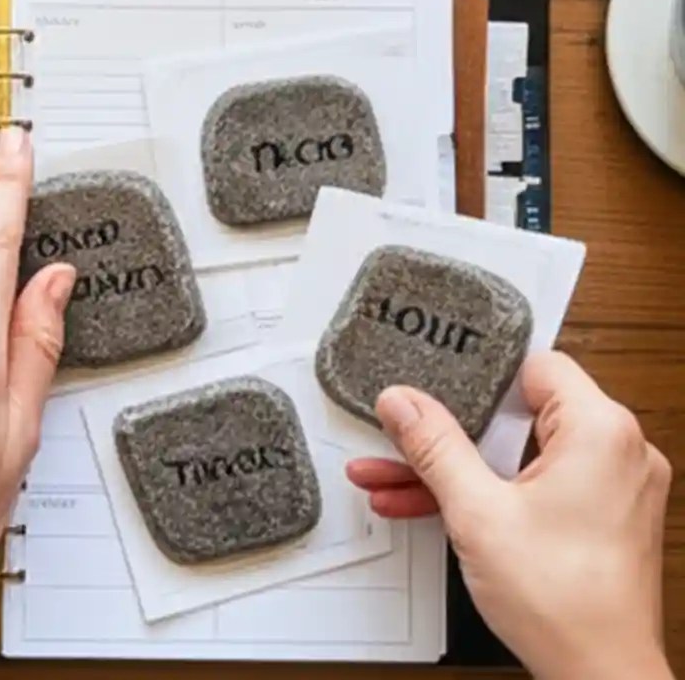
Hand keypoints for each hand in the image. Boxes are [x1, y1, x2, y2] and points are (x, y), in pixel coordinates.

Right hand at [347, 351, 672, 679]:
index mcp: (600, 432)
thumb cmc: (564, 602)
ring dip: (460, 469)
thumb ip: (434, 447)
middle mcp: (619, 452)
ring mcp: (614, 486)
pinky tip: (433, 506)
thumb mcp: (475, 512)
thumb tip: (402, 402)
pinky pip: (537, 486)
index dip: (481, 375)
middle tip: (404, 438)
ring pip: (520, 456)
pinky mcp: (603, 516)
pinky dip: (491, 493)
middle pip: (520, 416)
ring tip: (398, 480)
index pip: (536, 367)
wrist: (599, 673)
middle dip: (452, 434)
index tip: (436, 384)